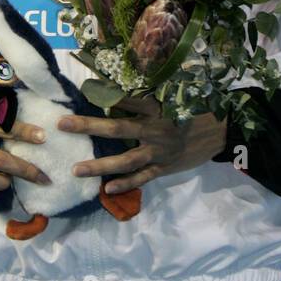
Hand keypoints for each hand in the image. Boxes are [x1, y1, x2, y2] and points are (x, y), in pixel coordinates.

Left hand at [56, 97, 227, 195]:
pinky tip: (107, 189)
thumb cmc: (189, 111)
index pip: (124, 101)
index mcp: (155, 108)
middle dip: (88, 127)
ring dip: (100, 166)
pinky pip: (142, 178)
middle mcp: (154, 129)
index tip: (78, 92)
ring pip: (126, 160)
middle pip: (117, 129)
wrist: (217, 132)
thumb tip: (111, 92)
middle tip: (63, 124)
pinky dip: (125, 184)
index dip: (101, 97)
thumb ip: (142, 98)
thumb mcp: (168, 99)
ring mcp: (159, 152)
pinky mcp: (164, 168)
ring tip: (76, 169)